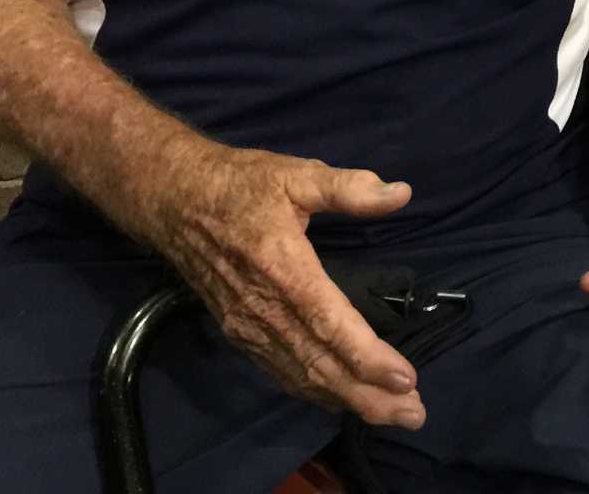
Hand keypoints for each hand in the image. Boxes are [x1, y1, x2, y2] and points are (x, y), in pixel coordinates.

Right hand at [138, 139, 426, 427]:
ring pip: (302, 375)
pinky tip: (343, 399)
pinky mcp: (239, 332)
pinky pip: (281, 371)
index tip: (405, 377)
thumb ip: (348, 188)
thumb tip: (400, 193)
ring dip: (348, 400)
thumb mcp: (297, 174)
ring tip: (394, 414)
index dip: (366, 355)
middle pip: (319, 364)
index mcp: (282, 268)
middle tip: (415, 414)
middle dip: (368, 394)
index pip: (329, 323)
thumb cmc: (240, 184)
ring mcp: (248, 326)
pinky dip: (315, 392)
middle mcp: (264, 308)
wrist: (174, 200)